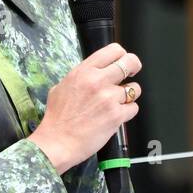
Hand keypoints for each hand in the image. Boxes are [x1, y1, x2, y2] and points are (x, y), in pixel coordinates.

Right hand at [28, 43, 141, 174]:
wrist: (57, 142)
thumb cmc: (57, 118)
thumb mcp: (61, 87)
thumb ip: (81, 77)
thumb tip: (94, 73)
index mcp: (84, 71)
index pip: (114, 50)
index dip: (122, 56)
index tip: (123, 62)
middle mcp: (97, 81)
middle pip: (130, 62)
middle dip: (134, 68)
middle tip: (130, 76)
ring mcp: (108, 98)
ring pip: (135, 89)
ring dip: (129, 96)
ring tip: (116, 103)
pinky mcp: (116, 115)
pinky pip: (133, 108)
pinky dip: (127, 112)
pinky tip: (115, 116)